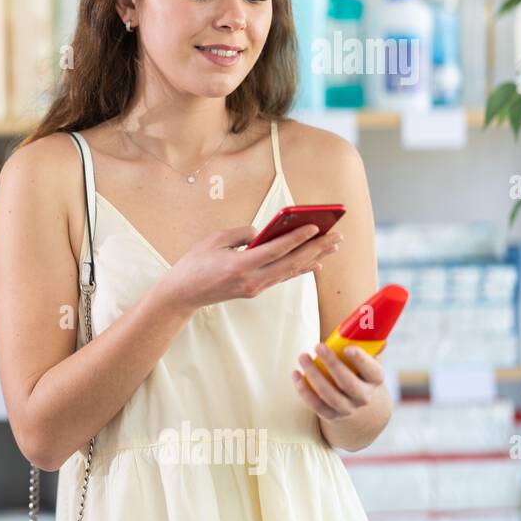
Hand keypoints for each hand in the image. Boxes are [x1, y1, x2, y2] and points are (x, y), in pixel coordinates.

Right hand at [158, 223, 342, 312]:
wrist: (183, 294)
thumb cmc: (194, 264)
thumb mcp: (214, 240)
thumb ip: (242, 233)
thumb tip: (263, 232)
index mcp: (241, 265)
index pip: (277, 250)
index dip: (298, 238)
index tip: (316, 226)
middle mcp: (252, 279)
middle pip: (292, 263)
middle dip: (316, 249)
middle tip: (336, 236)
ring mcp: (255, 287)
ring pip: (291, 271)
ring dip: (314, 258)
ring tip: (332, 246)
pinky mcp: (255, 290)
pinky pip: (283, 277)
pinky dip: (300, 269)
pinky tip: (315, 263)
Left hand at [291, 342, 385, 419]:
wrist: (356, 401)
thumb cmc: (356, 370)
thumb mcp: (365, 358)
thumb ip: (365, 344)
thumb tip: (364, 328)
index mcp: (375, 379)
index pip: (372, 371)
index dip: (361, 360)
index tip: (347, 348)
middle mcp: (364, 396)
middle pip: (348, 383)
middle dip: (332, 364)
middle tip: (318, 345)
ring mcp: (348, 408)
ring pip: (330, 395)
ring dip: (314, 375)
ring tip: (303, 356)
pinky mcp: (332, 416)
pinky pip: (316, 405)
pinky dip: (304, 391)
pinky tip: (296, 374)